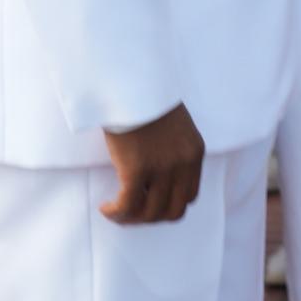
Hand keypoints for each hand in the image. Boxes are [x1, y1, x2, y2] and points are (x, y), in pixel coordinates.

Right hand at [99, 103, 204, 224]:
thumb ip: (173, 150)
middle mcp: (183, 163)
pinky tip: (106, 207)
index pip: (190, 196)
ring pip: (150, 213)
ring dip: (132, 218)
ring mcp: (162, 168)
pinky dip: (116, 212)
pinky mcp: (136, 169)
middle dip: (151, 217)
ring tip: (116, 210)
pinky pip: (128, 206)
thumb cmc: (145, 99)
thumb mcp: (173, 125)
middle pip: (173, 210)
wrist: (130, 83)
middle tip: (132, 212)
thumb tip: (155, 178)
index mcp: (194, 152)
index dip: (168, 205)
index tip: (149, 201)